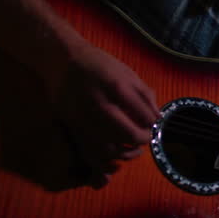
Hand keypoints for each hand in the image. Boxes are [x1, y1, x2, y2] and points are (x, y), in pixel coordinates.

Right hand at [0, 0, 159, 184]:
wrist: (61, 60)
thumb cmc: (98, 64)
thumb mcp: (126, 72)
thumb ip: (144, 94)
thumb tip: (157, 117)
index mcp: (116, 87)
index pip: (143, 115)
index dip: (153, 123)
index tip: (153, 123)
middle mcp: (99, 104)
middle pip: (128, 135)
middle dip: (142, 139)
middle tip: (146, 137)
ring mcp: (83, 118)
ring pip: (110, 148)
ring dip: (126, 152)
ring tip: (133, 147)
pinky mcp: (71, 126)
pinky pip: (91, 150)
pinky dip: (106, 157)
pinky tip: (115, 151)